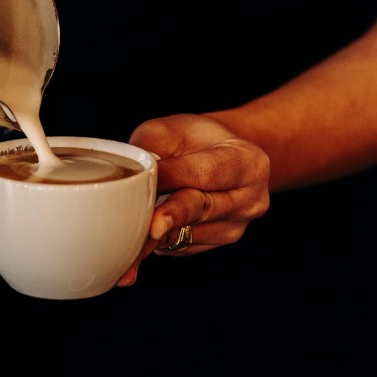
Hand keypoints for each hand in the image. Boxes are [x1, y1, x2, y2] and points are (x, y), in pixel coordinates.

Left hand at [116, 113, 270, 286]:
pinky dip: (158, 244)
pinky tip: (136, 243)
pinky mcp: (218, 243)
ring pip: (190, 234)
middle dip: (171, 217)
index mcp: (246, 161)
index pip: (206, 172)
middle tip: (150, 227)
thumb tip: (131, 179)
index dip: (174, 179)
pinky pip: (184, 246)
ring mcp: (236, 226)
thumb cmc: (194, 140)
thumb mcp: (173, 129)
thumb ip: (153, 148)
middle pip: (202, 208)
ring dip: (155, 237)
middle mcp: (249, 198)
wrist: (219, 158)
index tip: (143, 185)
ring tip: (127, 241)